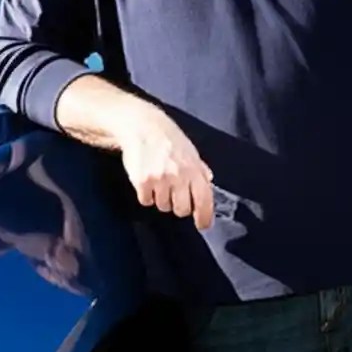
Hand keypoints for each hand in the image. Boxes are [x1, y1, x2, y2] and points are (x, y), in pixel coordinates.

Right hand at [115, 107, 214, 230]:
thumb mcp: (190, 151)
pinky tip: (147, 181)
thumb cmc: (169, 139)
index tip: (202, 225)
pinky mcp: (143, 181)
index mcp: (195, 170)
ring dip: (161, 199)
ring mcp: (160, 179)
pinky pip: (146, 201)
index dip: (204, 217)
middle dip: (178, 206)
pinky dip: (146, 195)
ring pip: (163, 206)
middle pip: (182, 210)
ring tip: (158, 182)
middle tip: (173, 194)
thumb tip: (209, 183)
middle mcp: (179, 176)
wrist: (142, 126)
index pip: (204, 201)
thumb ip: (200, 169)